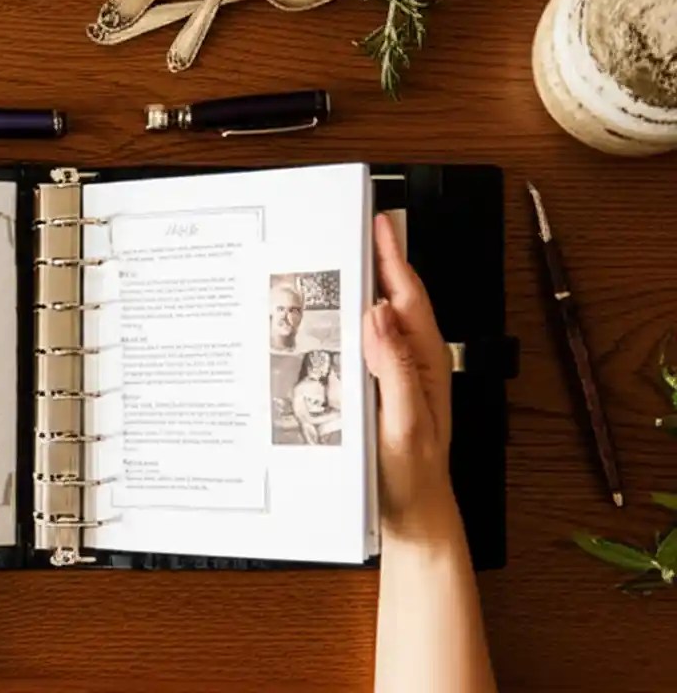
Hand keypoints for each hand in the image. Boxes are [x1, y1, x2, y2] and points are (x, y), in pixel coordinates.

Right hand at [362, 214, 457, 541]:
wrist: (409, 521)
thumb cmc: (412, 478)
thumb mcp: (405, 424)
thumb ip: (396, 370)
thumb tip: (381, 315)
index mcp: (424, 365)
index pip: (408, 299)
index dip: (392, 259)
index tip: (376, 225)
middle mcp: (410, 366)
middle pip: (390, 304)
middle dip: (371, 265)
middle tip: (346, 233)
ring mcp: (392, 380)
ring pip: (371, 327)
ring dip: (353, 295)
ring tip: (330, 267)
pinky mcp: (374, 397)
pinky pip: (357, 354)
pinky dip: (341, 332)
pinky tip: (323, 329)